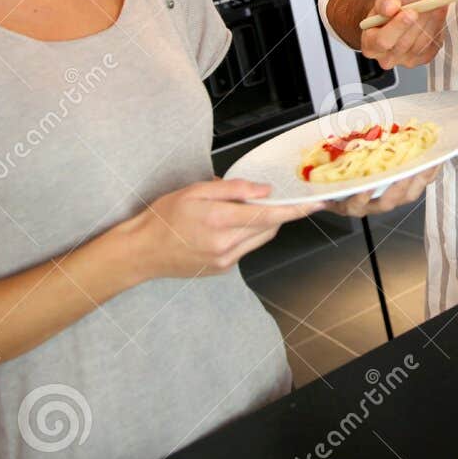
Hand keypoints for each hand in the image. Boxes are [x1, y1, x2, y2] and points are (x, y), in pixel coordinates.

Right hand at [123, 178, 321, 279]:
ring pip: (260, 238)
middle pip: (269, 227)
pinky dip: (246, 234)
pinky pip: (246, 248)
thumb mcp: (195, 191)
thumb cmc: (164, 217)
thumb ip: (232, 189)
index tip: (315, 204)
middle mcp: (226, 245)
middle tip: (270, 197)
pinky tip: (227, 226)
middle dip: (276, 211)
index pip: (268, 215)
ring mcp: (225, 260)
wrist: (143, 251)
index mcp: (219, 221)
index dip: (295, 210)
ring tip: (240, 210)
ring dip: (262, 223)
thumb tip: (263, 190)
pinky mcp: (223, 269)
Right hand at [323, 165, 439, 218]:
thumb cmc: (330, 182)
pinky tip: (435, 160)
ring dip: (418, 180)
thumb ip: (312, 185)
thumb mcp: (318, 181)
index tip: (365, 186)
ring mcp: (387, 197)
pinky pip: (418, 185)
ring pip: (407, 196)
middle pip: (388, 202)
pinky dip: (428, 174)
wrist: (341, 187)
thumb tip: (304, 181)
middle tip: (406, 171)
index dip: (361, 197)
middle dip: (398, 187)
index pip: (355, 204)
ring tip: (426, 163)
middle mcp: (370, 204)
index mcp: (349, 203)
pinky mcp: (401, 189)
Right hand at [361, 0, 446, 69]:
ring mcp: (405, 61)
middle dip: (419, 22)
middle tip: (430, 3)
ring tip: (436, 2)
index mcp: (370, 44)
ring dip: (432, 21)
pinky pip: (433, 45)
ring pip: (421, 44)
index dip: (398, 26)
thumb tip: (390, 8)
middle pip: (405, 43)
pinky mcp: (422, 59)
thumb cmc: (390, 8)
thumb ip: (385, 1)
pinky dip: (439, 27)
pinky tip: (439, 12)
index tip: (412, 11)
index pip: (383, 40)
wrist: (399, 15)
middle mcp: (386, 58)